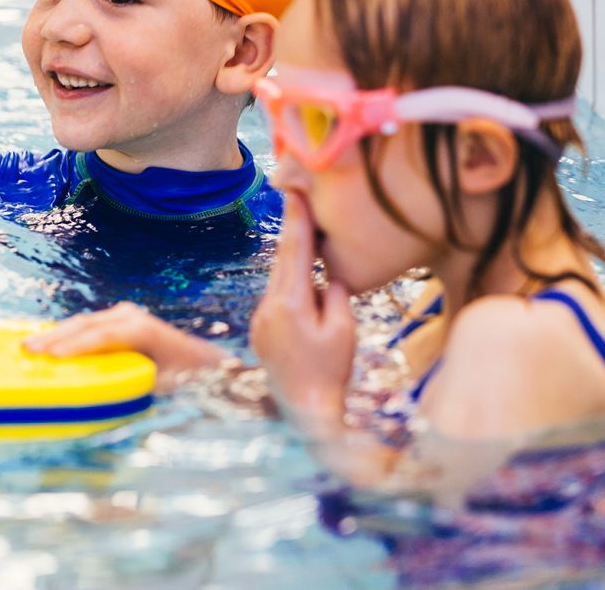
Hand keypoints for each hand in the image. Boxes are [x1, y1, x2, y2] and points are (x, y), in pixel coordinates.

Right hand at [23, 302, 230, 392]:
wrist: (206, 364)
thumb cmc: (187, 380)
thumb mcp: (162, 388)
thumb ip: (133, 388)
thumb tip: (101, 401)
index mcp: (142, 329)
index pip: (102, 334)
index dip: (75, 345)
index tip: (51, 356)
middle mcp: (132, 316)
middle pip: (87, 324)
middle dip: (55, 337)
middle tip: (27, 350)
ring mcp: (124, 315)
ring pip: (84, 322)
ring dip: (56, 334)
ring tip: (29, 347)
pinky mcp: (118, 320)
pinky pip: (88, 326)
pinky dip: (67, 335)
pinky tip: (48, 344)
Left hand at [249, 190, 354, 425]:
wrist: (303, 410)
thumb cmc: (330, 372)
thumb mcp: (344, 330)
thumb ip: (335, 294)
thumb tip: (326, 275)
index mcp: (290, 304)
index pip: (296, 251)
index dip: (298, 220)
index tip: (298, 194)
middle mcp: (268, 308)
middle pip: (283, 260)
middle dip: (293, 231)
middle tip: (298, 199)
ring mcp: (261, 320)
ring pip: (279, 280)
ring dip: (293, 260)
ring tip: (306, 234)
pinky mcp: (260, 331)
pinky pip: (277, 299)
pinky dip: (290, 286)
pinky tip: (302, 281)